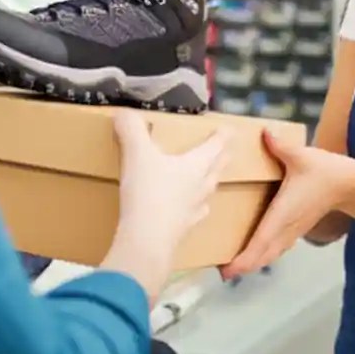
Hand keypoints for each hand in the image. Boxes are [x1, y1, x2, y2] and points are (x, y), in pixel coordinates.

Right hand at [100, 109, 230, 301]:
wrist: (146, 240)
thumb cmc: (148, 192)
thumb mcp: (137, 153)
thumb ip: (131, 129)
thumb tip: (123, 113)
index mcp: (196, 165)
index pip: (216, 146)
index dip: (223, 136)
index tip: (231, 129)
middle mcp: (201, 186)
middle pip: (217, 167)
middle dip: (223, 156)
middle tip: (229, 149)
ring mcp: (195, 209)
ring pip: (210, 190)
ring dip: (213, 180)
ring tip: (213, 176)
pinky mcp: (184, 228)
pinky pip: (197, 212)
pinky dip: (198, 206)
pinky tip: (196, 208)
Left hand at [219, 130, 354, 279]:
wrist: (349, 184)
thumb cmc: (326, 171)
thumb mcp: (302, 155)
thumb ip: (280, 146)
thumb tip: (264, 132)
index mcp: (283, 213)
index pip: (261, 241)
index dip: (245, 258)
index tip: (228, 270)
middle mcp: (286, 227)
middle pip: (262, 255)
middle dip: (243, 266)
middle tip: (222, 273)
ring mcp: (292, 231)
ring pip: (270, 255)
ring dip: (253, 263)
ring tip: (233, 267)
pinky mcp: (296, 229)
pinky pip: (276, 248)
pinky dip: (263, 255)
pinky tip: (253, 254)